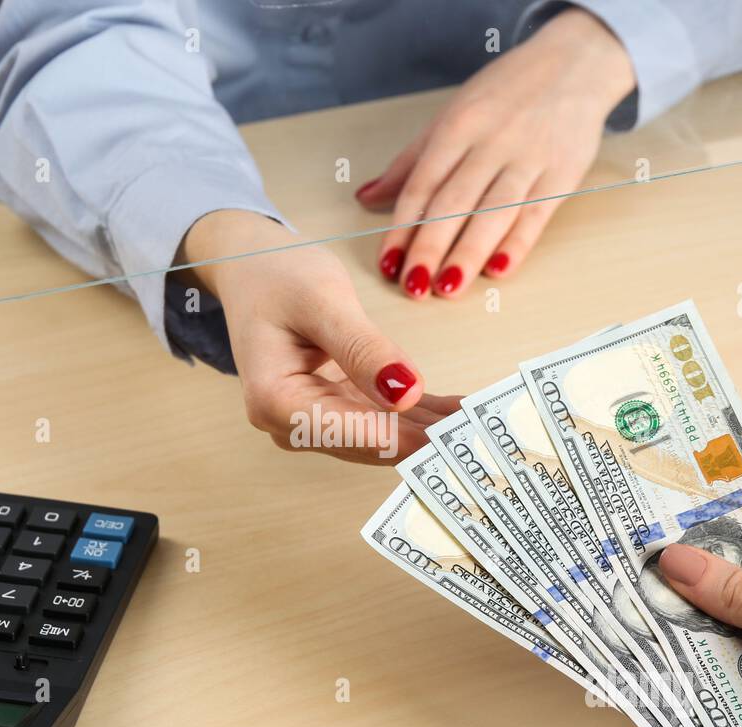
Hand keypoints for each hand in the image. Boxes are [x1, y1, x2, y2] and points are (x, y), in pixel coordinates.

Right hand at [180, 210, 461, 463]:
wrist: (251, 269)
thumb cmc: (276, 276)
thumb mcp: (323, 300)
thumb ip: (363, 349)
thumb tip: (406, 392)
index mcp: (276, 402)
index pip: (357, 433)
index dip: (413, 437)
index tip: (462, 438)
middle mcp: (291, 425)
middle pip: (373, 442)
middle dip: (430, 438)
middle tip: (490, 434)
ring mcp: (313, 422)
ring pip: (385, 436)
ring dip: (433, 429)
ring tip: (489, 423)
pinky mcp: (335, 411)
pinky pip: (385, 418)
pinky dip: (422, 413)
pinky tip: (462, 412)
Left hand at [354, 8, 633, 298]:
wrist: (575, 62)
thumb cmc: (506, 93)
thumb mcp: (452, 115)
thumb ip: (410, 161)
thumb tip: (366, 197)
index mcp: (457, 127)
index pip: (421, 186)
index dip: (402, 228)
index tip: (387, 264)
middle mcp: (490, 143)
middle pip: (453, 202)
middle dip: (430, 247)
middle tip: (413, 286)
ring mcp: (528, 158)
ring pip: (493, 212)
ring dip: (468, 253)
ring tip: (447, 288)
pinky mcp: (562, 173)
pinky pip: (536, 213)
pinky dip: (517, 244)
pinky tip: (498, 271)